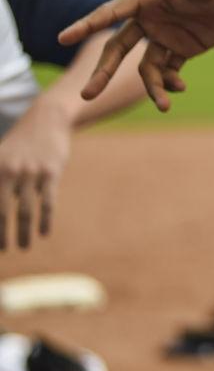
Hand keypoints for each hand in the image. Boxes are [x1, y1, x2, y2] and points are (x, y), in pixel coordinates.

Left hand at [0, 99, 74, 249]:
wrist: (46, 120)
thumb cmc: (20, 145)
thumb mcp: (1, 159)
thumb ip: (0, 182)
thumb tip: (3, 213)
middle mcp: (9, 171)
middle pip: (3, 211)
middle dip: (2, 235)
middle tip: (4, 251)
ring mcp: (31, 172)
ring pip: (26, 210)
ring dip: (24, 232)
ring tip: (24, 247)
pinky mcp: (51, 172)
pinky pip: (47, 201)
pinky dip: (45, 220)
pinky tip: (44, 234)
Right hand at [57, 0, 213, 110]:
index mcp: (147, 0)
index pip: (110, 14)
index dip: (86, 25)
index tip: (62, 38)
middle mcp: (149, 20)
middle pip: (119, 49)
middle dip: (103, 72)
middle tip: (87, 95)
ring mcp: (164, 36)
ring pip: (145, 66)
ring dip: (150, 87)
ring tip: (163, 106)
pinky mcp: (181, 49)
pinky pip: (168, 70)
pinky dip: (169, 82)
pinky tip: (178, 90)